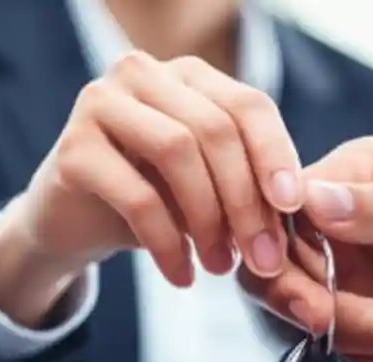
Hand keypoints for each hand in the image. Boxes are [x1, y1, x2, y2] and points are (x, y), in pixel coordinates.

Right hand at [0, 51, 303, 326]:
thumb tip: (301, 206)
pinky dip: (168, 244)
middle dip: (247, 200)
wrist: (75, 223)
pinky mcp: (71, 148)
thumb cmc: (156, 200)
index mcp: (187, 75)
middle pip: (215, 128)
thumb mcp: (212, 186)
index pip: (248, 105)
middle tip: (264, 258)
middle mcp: (141, 74)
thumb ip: (250, 183)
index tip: (294, 209)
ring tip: (222, 267)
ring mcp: (100, 103)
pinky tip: (183, 276)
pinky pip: (137, 196)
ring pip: (177, 152)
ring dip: (209, 220)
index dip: (277, 156)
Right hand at [244, 137, 372, 361]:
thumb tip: (307, 196)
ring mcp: (362, 295)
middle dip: (329, 312)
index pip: (280, 215)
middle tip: (371, 322)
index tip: (312, 294)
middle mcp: (346, 240)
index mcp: (356, 183)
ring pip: (319, 339)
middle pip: (282, 284)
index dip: (279, 256)